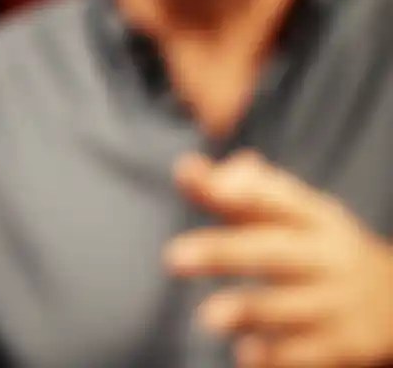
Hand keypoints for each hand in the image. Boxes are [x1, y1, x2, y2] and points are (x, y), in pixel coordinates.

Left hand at [166, 149, 392, 367]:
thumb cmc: (317, 248)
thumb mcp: (291, 216)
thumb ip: (236, 192)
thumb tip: (187, 169)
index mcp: (313, 218)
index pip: (275, 199)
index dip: (242, 192)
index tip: (207, 187)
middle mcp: (326, 257)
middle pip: (271, 251)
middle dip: (223, 253)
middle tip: (172, 257)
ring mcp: (338, 302)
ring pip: (289, 306)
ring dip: (249, 311)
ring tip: (210, 317)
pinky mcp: (345, 344)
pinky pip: (308, 353)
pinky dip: (278, 356)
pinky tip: (246, 356)